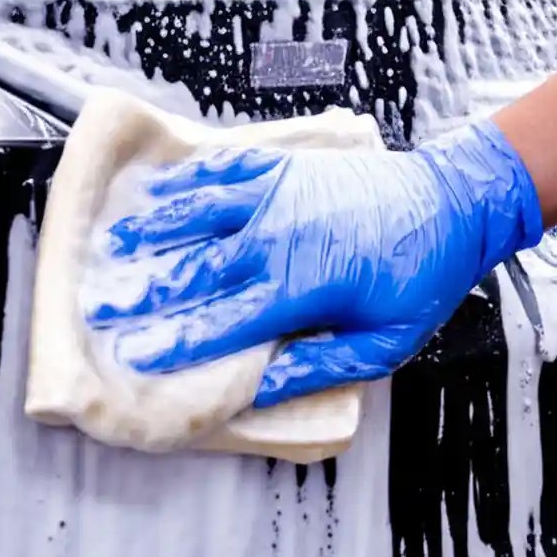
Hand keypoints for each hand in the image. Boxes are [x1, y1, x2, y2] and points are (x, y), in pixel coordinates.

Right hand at [86, 119, 543, 407]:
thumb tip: (259, 389)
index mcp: (301, 287)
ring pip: (200, 212)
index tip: (135, 356)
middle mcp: (278, 237)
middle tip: (101, 305)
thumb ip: (320, 366)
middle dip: (146, 290)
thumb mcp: (384, 341)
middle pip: (197, 268)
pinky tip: (163, 188)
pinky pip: (227, 168)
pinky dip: (191, 179)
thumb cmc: (422, 276)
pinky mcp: (287, 167)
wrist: (455, 200)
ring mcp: (279, 194)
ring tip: (113, 241)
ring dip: (154, 228)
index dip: (174, 342)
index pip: (222, 323)